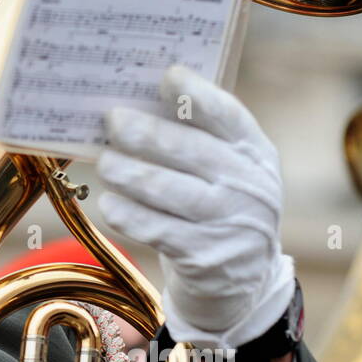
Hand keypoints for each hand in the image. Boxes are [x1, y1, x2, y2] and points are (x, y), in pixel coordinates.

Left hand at [95, 65, 295, 350]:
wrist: (241, 284)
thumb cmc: (218, 209)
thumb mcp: (227, 172)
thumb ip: (198, 138)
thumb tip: (138, 100)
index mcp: (256, 154)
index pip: (229, 116)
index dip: (198, 94)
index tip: (166, 76)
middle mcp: (249, 187)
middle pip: (192, 151)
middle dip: (147, 133)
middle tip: (112, 120)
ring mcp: (229, 224)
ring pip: (169, 190)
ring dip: (130, 172)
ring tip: (106, 162)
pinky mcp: (204, 258)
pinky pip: (156, 229)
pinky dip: (128, 214)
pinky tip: (109, 202)